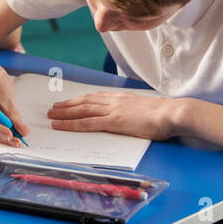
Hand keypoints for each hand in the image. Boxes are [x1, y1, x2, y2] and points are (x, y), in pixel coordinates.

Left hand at [49, 90, 179, 140]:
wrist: (171, 113)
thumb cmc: (164, 114)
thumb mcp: (146, 109)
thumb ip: (135, 111)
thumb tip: (132, 115)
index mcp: (122, 98)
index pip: (96, 98)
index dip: (80, 100)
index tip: (70, 102)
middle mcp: (114, 101)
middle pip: (85, 102)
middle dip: (68, 105)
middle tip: (54, 108)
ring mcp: (112, 110)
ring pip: (81, 111)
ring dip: (64, 113)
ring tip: (51, 115)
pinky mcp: (113, 122)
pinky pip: (87, 123)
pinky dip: (71, 124)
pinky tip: (60, 125)